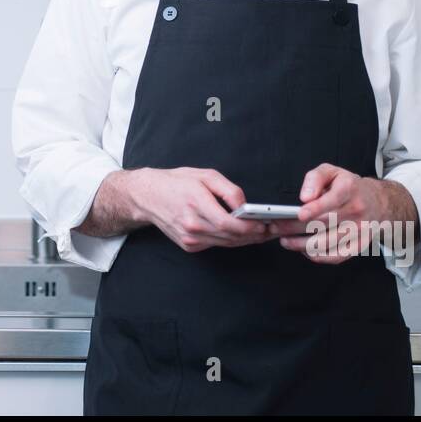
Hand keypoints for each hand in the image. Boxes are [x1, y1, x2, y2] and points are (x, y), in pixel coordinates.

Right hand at [126, 167, 288, 252]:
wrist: (147, 196)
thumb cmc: (176, 182)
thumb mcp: (205, 175)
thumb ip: (229, 190)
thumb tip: (246, 205)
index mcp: (197, 205)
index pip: (231, 224)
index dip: (252, 227)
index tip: (267, 224)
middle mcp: (193, 226)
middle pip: (232, 237)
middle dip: (255, 235)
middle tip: (273, 229)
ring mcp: (190, 239)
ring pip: (226, 243)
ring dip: (246, 240)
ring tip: (263, 232)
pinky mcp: (189, 245)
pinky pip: (216, 244)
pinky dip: (230, 240)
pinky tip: (242, 234)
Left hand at [276, 163, 413, 264]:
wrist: (378, 202)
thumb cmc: (348, 186)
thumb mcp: (332, 172)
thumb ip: (315, 178)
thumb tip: (304, 196)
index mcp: (349, 189)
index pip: (333, 200)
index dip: (316, 208)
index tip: (299, 213)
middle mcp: (356, 210)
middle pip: (324, 224)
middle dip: (295, 227)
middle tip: (275, 227)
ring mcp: (359, 230)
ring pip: (328, 243)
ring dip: (302, 245)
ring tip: (285, 241)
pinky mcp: (359, 246)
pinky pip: (337, 256)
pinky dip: (318, 256)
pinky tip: (304, 250)